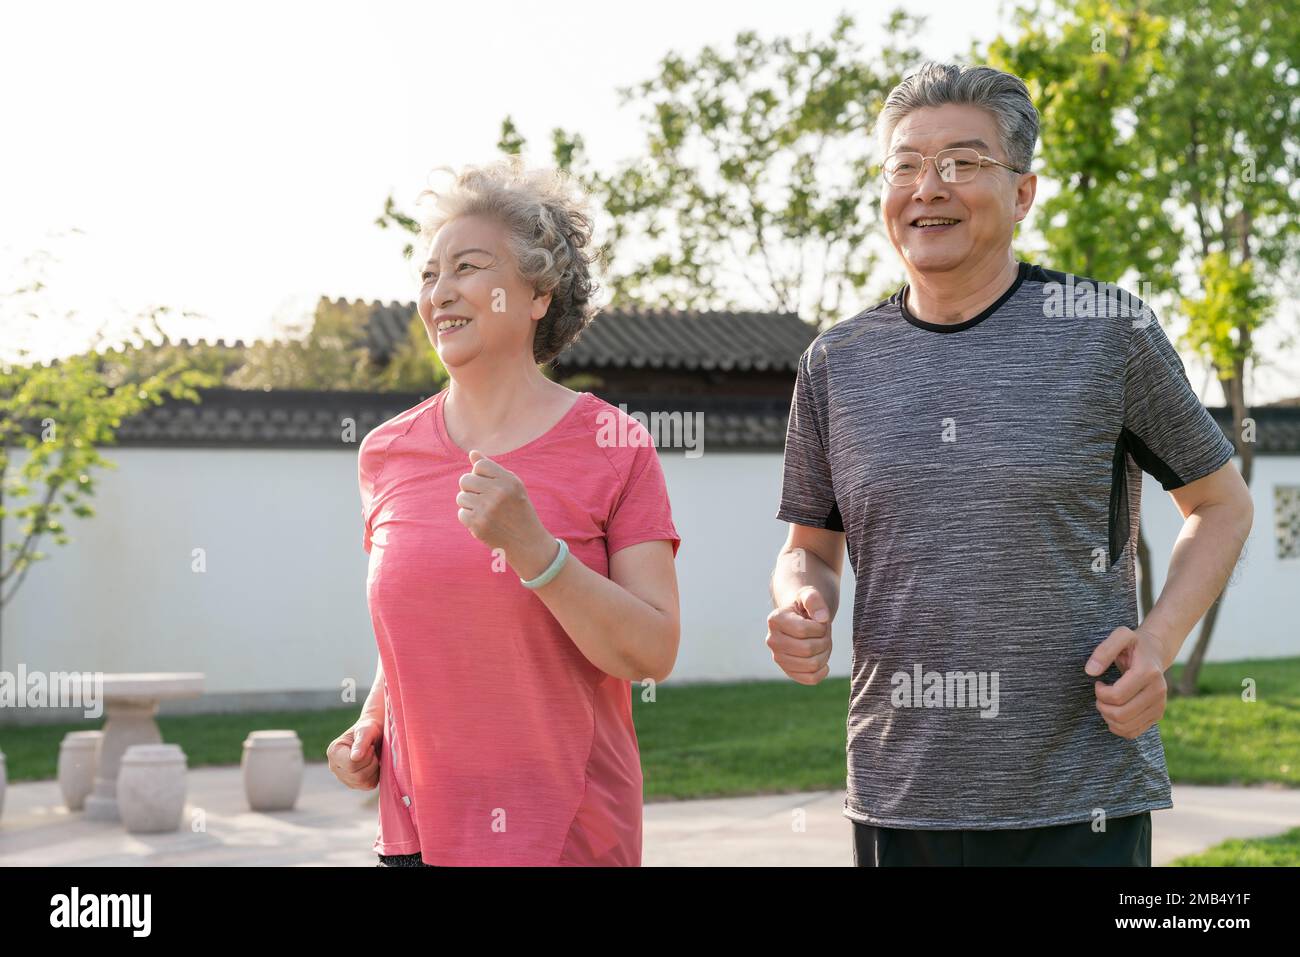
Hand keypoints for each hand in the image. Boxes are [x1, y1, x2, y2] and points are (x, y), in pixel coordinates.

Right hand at [326, 717, 381, 789]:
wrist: (375, 733)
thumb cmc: (370, 728)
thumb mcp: (367, 730)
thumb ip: (361, 742)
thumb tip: (354, 758)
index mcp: (334, 752)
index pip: (351, 765)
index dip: (366, 757)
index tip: (369, 745)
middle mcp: (334, 767)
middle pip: (358, 776)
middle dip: (371, 762)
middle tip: (373, 750)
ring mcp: (343, 777)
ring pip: (363, 782)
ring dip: (374, 768)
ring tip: (372, 756)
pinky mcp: (354, 783)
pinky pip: (368, 785)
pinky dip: (376, 775)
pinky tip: (373, 764)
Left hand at [456, 450, 553, 575]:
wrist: (526, 542)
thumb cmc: (518, 509)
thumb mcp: (512, 485)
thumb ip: (492, 468)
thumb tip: (472, 453)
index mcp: (509, 481)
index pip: (480, 465)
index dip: (480, 474)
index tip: (488, 484)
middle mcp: (498, 493)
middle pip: (465, 479)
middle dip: (471, 488)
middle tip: (484, 498)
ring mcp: (487, 510)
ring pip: (461, 497)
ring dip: (470, 503)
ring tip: (485, 510)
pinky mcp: (478, 525)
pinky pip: (461, 513)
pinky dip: (469, 517)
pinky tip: (483, 521)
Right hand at [766, 585, 832, 684]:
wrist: (800, 618)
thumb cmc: (805, 606)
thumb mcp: (809, 595)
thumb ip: (814, 600)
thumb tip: (822, 618)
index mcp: (774, 620)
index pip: (802, 630)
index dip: (819, 627)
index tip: (820, 622)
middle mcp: (772, 641)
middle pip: (807, 649)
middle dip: (824, 641)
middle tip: (825, 633)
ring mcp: (778, 658)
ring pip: (811, 665)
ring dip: (825, 654)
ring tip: (823, 643)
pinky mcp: (788, 671)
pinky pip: (810, 679)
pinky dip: (822, 671)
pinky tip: (823, 661)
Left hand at [1086, 625, 1168, 738]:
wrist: (1155, 652)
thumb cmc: (1133, 644)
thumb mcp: (1120, 636)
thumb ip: (1104, 650)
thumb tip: (1090, 671)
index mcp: (1148, 673)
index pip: (1117, 696)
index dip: (1100, 693)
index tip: (1098, 683)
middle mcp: (1158, 691)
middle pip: (1121, 714)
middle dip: (1102, 707)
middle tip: (1100, 695)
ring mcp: (1159, 706)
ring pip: (1126, 727)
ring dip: (1108, 718)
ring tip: (1107, 703)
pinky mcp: (1157, 715)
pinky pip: (1133, 733)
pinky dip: (1117, 727)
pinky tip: (1114, 711)